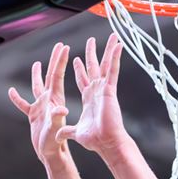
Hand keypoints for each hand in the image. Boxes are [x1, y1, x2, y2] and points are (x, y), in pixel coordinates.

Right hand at [9, 42, 71, 163]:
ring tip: (36, 64)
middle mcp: (48, 101)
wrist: (50, 154)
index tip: (63, 46)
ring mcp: (41, 108)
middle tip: (58, 45)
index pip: (57, 76)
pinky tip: (11, 91)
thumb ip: (57, 118)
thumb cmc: (54, 144)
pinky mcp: (33, 116)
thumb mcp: (55, 129)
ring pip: (37, 87)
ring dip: (36, 75)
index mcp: (55, 100)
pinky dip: (17, 98)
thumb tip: (60, 108)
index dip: (60, 61)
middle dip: (54, 61)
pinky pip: (23, 104)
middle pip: (50, 76)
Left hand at [59, 35, 130, 157]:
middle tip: (91, 40)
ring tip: (113, 36)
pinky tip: (119, 46)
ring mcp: (103, 89)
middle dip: (91, 54)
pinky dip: (116, 58)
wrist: (105, 142)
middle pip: (94, 68)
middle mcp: (96, 91)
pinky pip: (112, 70)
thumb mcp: (75, 133)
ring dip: (108, 50)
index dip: (79, 69)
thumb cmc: (94, 140)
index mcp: (88, 99)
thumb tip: (58, 136)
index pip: (82, 80)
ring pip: (106, 65)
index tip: (75, 59)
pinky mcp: (110, 90)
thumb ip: (66, 131)